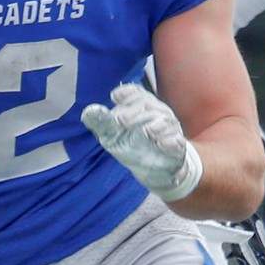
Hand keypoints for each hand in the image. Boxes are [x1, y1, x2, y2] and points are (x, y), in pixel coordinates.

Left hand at [81, 84, 202, 200]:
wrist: (151, 171)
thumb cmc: (132, 145)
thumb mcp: (111, 135)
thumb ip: (100, 122)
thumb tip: (88, 111)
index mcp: (140, 106)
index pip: (136, 92)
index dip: (127, 93)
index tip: (115, 97)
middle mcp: (156, 113)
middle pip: (147, 104)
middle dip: (133, 112)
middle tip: (119, 121)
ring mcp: (168, 129)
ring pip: (165, 120)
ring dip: (154, 125)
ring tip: (145, 132)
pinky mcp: (177, 147)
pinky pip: (177, 142)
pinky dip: (170, 142)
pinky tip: (160, 144)